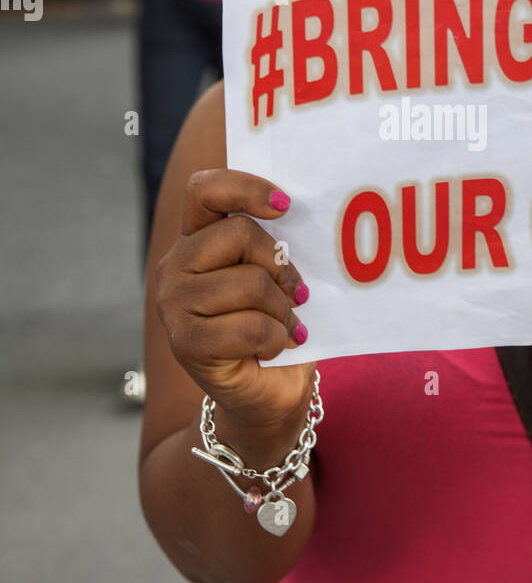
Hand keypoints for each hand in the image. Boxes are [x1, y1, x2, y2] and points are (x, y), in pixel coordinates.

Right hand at [154, 169, 312, 431]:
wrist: (266, 395)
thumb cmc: (275, 325)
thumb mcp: (278, 276)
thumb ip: (277, 245)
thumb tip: (305, 217)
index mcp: (195, 239)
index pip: (204, 190)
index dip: (246, 187)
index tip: (286, 205)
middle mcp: (174, 266)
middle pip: (240, 234)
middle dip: (281, 266)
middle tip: (296, 294)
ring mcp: (173, 304)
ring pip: (250, 283)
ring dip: (283, 310)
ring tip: (286, 326)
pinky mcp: (185, 342)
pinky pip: (252, 326)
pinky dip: (277, 339)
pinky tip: (275, 348)